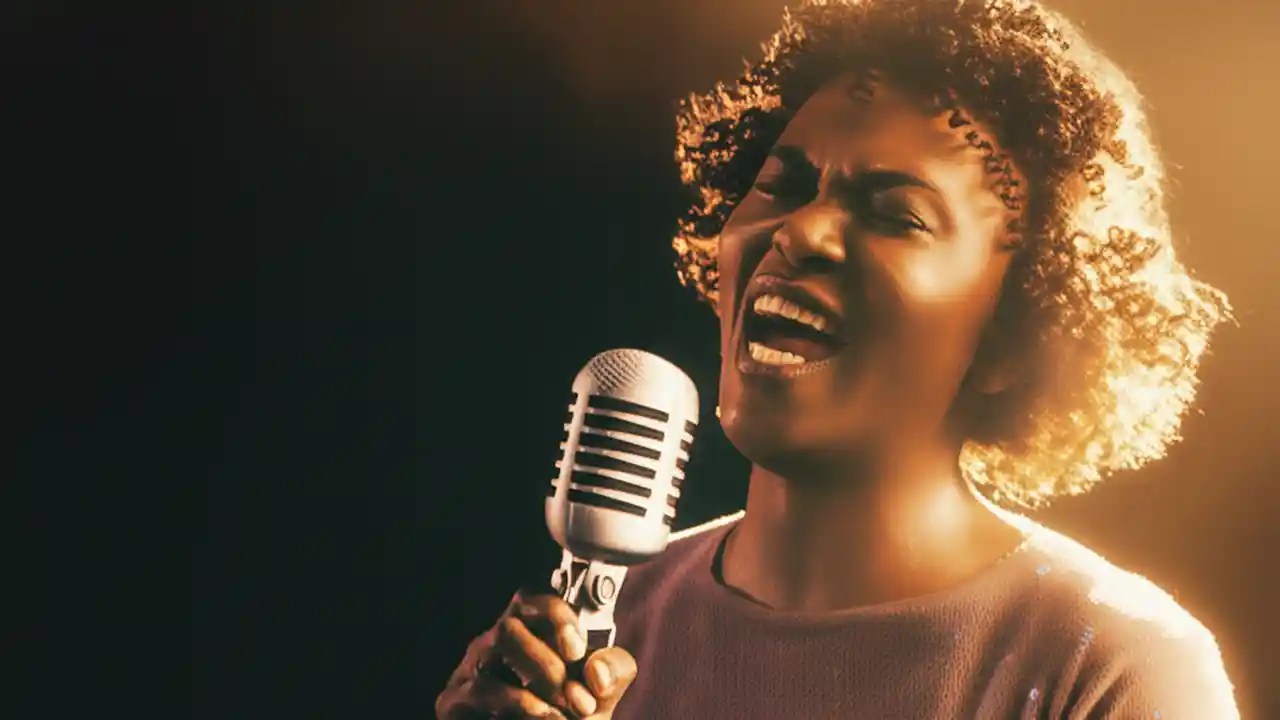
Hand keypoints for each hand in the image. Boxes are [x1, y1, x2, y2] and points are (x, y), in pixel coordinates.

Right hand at [434, 590, 637, 718]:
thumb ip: (612, 674)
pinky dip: (519, 703)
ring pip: (497, 646)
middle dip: (550, 663)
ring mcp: (472, 669)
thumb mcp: (601, 696)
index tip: (577, 650)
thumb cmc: (569, 719)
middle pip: (511, 623)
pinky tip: (543, 717)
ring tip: (562, 713)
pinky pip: (481, 688)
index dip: (556, 616)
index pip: (533, 598)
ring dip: (537, 681)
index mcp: (531, 632)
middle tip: (579, 700)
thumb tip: (596, 670)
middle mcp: (497, 642)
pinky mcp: (454, 700)